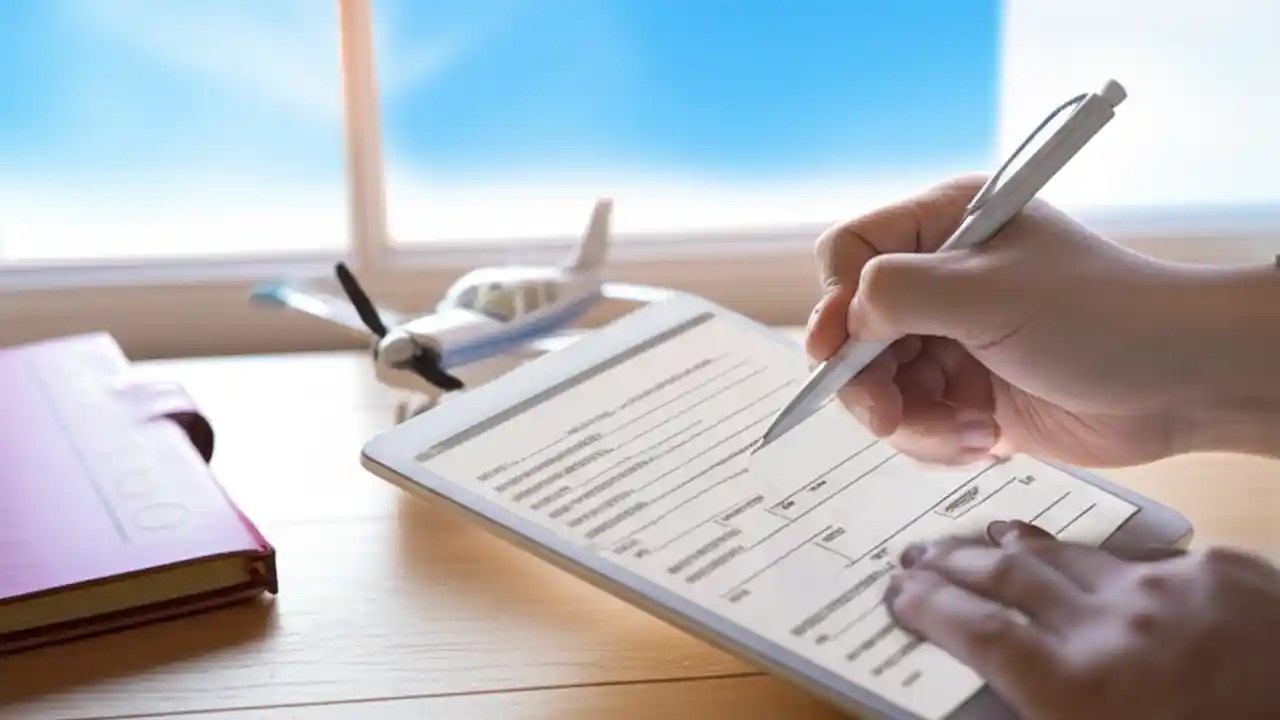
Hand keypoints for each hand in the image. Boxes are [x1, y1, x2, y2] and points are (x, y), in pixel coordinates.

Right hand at [806, 174, 1279, 465]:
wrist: (1184, 382)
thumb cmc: (1103, 317)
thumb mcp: (989, 292)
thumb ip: (898, 292)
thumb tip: (843, 319)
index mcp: (943, 227)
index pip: (849, 255)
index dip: (833, 304)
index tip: (837, 353)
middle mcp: (940, 280)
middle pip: (853, 332)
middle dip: (870, 383)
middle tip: (891, 419)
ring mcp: (953, 338)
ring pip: (879, 386)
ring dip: (911, 421)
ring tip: (967, 433)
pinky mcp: (968, 392)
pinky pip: (914, 422)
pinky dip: (936, 440)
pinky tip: (985, 440)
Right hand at [886, 521, 1279, 718]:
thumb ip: (1049, 708)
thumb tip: (1005, 691)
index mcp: (1083, 692)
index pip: (977, 630)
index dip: (929, 606)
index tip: (901, 593)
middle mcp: (1116, 629)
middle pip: (1009, 577)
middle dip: (954, 562)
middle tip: (918, 554)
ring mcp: (1171, 591)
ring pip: (1071, 555)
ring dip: (1018, 547)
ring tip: (985, 539)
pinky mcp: (1223, 571)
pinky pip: (1147, 561)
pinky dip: (1111, 564)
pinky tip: (1097, 566)